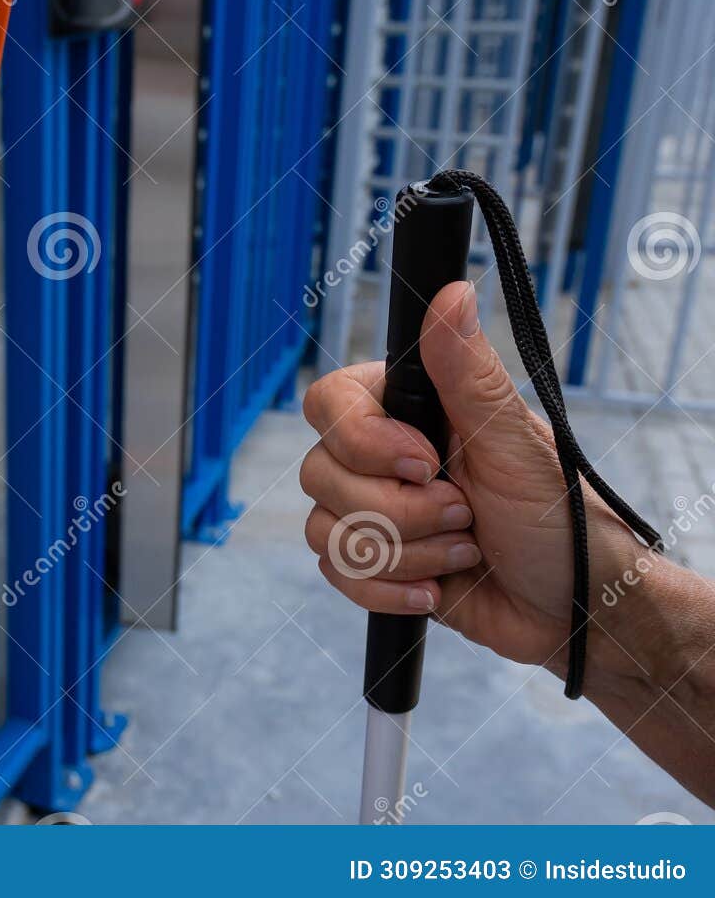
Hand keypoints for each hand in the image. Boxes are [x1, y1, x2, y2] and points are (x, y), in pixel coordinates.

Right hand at [301, 281, 645, 676]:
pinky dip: (389, 589)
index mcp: (409, 412)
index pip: (328, 403)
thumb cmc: (560, 517)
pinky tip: (439, 589)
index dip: (363, 440)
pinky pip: (336, 574)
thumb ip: (468, 372)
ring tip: (464, 550)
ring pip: (324, 529)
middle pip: (319, 473)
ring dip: (404, 553)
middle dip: (398, 511)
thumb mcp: (514, 442)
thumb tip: (451, 291)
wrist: (577, 607)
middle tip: (466, 513)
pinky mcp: (374, 564)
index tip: (427, 462)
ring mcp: (373, 511)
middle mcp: (381, 457)